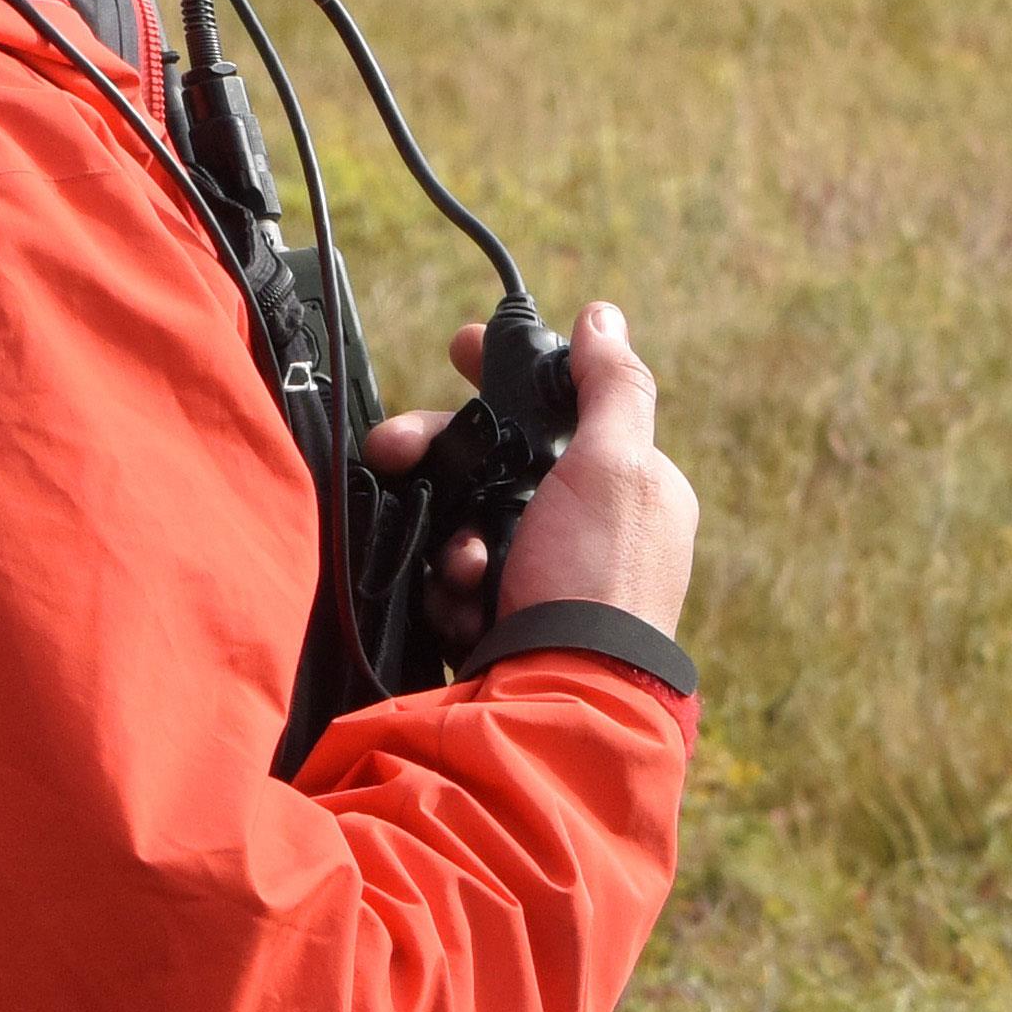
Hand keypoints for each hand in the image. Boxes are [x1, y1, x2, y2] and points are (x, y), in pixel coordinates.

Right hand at [361, 304, 696, 642]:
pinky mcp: (501, 618)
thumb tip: (602, 318)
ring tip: (465, 564)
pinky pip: (453, 578)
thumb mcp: (616, 469)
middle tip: (390, 448)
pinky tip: (463, 601)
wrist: (561, 693)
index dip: (503, 376)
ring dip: (448, 534)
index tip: (457, 349)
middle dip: (437, 454)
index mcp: (622, 485)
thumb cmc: (598, 576)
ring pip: (462, 518)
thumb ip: (612, 388)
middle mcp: (584, 528)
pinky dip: (450, 585)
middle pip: (491, 461)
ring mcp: (541, 576)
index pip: (556, 410)